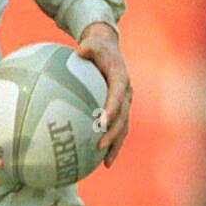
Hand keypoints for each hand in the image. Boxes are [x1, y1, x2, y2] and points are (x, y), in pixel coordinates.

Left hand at [77, 22, 130, 166]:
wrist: (108, 49)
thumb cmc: (96, 47)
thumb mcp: (92, 43)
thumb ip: (87, 47)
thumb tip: (79, 51)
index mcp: (121, 78)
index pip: (118, 95)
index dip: (112, 108)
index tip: (102, 121)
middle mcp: (126, 93)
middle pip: (122, 117)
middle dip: (113, 133)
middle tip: (99, 146)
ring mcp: (125, 104)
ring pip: (123, 128)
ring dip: (115, 145)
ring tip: (106, 163)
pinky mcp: (120, 111)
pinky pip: (117, 130)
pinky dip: (112, 145)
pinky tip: (102, 161)